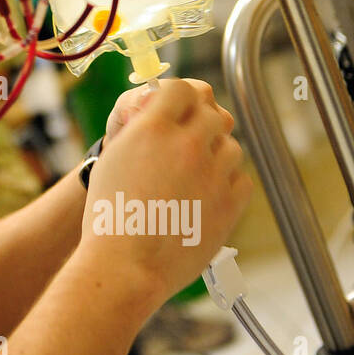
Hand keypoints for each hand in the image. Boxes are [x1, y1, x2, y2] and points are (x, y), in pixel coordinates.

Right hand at [78, 78, 251, 310]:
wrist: (125, 266)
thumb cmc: (111, 217)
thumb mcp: (114, 159)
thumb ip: (142, 130)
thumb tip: (160, 116)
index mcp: (152, 129)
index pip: (182, 88)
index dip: (180, 95)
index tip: (177, 105)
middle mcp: (186, 144)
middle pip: (212, 114)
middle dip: (201, 122)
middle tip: (188, 139)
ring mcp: (212, 173)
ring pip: (231, 146)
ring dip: (216, 153)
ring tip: (194, 174)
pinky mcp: (230, 203)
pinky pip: (242, 179)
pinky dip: (228, 182)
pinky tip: (207, 195)